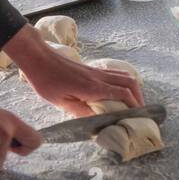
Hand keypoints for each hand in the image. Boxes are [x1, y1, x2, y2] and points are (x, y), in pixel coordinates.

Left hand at [3, 24, 144, 116]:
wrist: (39, 58)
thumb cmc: (46, 81)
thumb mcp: (60, 102)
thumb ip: (81, 112)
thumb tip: (98, 122)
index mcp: (92, 87)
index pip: (122, 94)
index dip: (134, 105)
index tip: (138, 116)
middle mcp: (98, 77)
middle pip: (130, 83)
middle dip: (139, 97)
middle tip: (140, 111)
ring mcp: (96, 71)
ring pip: (124, 76)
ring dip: (133, 89)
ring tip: (133, 102)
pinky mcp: (92, 69)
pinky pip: (115, 74)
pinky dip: (123, 83)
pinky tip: (119, 92)